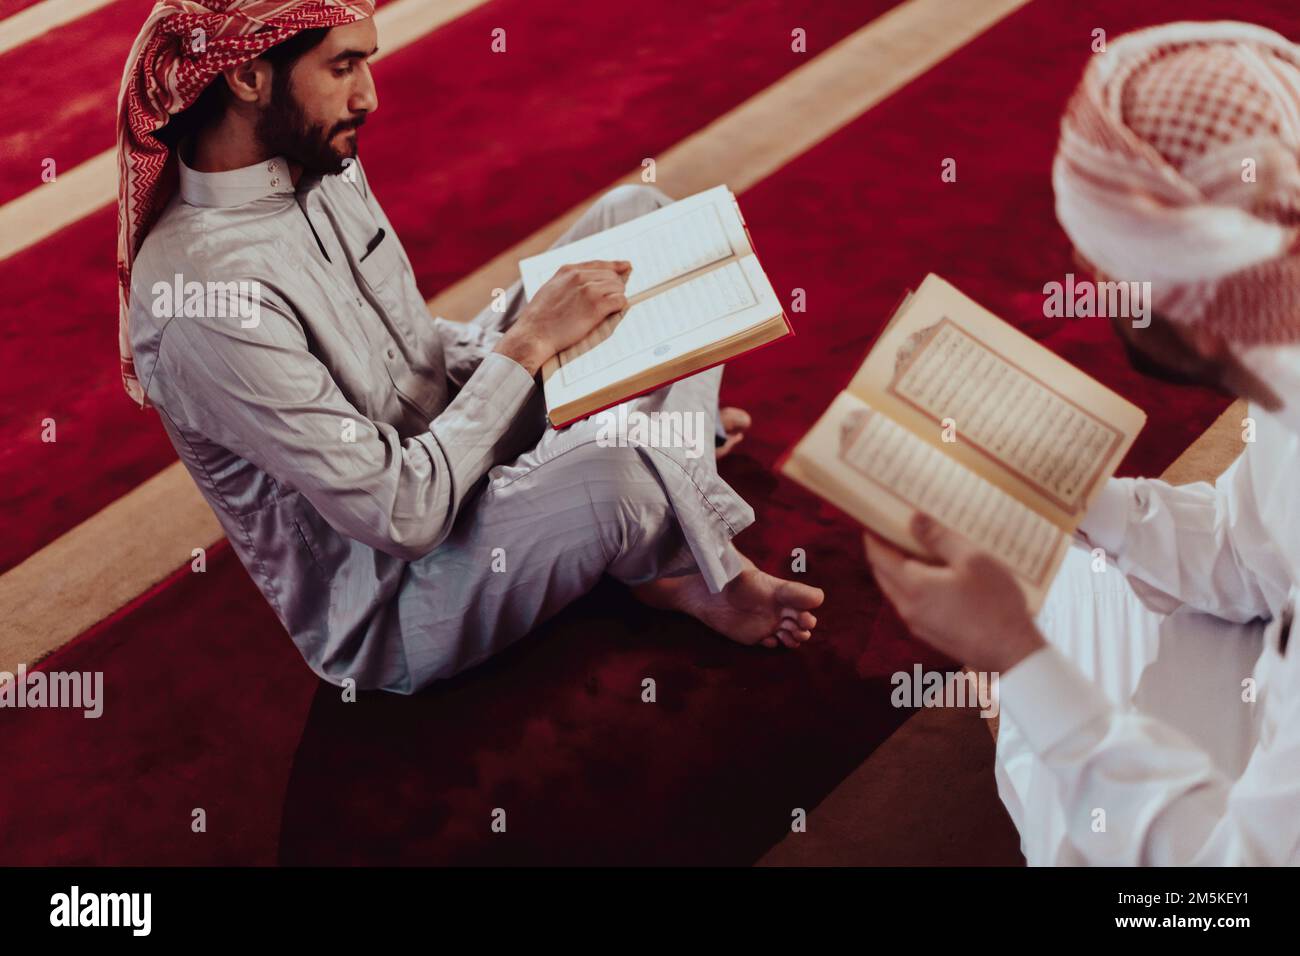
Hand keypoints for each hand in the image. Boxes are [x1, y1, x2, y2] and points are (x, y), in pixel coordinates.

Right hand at [495, 260, 631, 374]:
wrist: (534, 334)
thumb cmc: (540, 317)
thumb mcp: (551, 288)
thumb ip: (567, 281)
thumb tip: (584, 281)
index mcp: (568, 270)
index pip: (599, 264)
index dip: (615, 266)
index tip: (626, 266)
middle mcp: (579, 277)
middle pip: (612, 276)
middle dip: (615, 287)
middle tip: (613, 298)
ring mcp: (589, 291)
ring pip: (618, 287)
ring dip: (618, 297)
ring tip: (610, 308)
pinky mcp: (596, 306)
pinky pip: (620, 301)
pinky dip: (620, 307)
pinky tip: (614, 312)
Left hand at [863, 512, 1044, 673]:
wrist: (1012, 653)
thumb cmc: (996, 604)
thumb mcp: (972, 560)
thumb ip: (940, 538)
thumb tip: (914, 519)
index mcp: (913, 587)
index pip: (878, 558)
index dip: (872, 537)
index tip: (874, 520)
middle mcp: (908, 608)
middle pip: (883, 575)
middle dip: (883, 552)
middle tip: (895, 531)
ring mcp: (918, 624)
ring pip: (896, 591)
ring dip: (899, 570)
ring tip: (918, 551)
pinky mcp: (930, 634)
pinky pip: (911, 604)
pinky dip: (913, 586)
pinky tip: (936, 578)